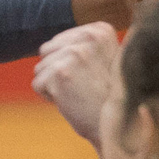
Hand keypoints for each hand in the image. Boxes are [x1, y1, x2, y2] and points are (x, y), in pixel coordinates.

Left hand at [32, 23, 120, 148]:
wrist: (120, 127)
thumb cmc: (110, 97)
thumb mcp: (104, 59)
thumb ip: (83, 45)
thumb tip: (48, 45)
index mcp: (101, 30)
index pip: (60, 40)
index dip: (70, 61)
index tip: (93, 74)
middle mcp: (88, 37)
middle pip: (47, 50)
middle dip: (58, 70)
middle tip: (84, 86)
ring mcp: (74, 54)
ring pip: (40, 68)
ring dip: (54, 84)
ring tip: (80, 93)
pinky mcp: (60, 73)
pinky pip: (37, 84)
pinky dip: (50, 97)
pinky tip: (72, 101)